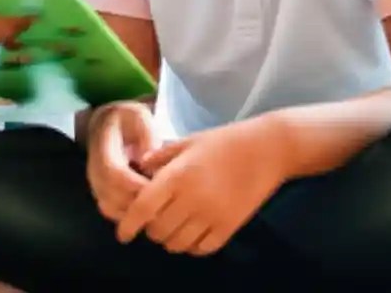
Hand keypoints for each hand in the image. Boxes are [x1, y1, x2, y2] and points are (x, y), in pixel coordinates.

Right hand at [86, 101, 159, 222]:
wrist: (108, 122)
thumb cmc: (128, 119)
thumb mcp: (140, 116)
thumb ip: (146, 135)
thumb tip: (148, 160)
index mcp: (102, 144)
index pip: (113, 172)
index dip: (134, 185)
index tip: (157, 188)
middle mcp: (93, 167)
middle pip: (110, 196)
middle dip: (138, 204)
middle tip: (164, 204)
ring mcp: (95, 182)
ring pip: (110, 208)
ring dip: (134, 213)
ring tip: (157, 208)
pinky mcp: (100, 192)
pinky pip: (111, 211)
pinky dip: (129, 215)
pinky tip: (148, 210)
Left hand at [116, 115, 290, 255]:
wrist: (267, 149)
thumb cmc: (224, 141)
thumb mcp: (188, 142)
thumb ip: (160, 156)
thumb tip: (139, 167)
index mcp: (177, 176)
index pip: (143, 208)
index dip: (128, 224)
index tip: (122, 234)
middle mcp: (192, 199)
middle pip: (158, 230)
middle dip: (151, 229)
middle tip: (155, 219)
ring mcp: (212, 216)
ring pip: (178, 244)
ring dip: (170, 239)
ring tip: (174, 226)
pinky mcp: (230, 227)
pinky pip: (203, 248)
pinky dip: (193, 246)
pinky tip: (193, 233)